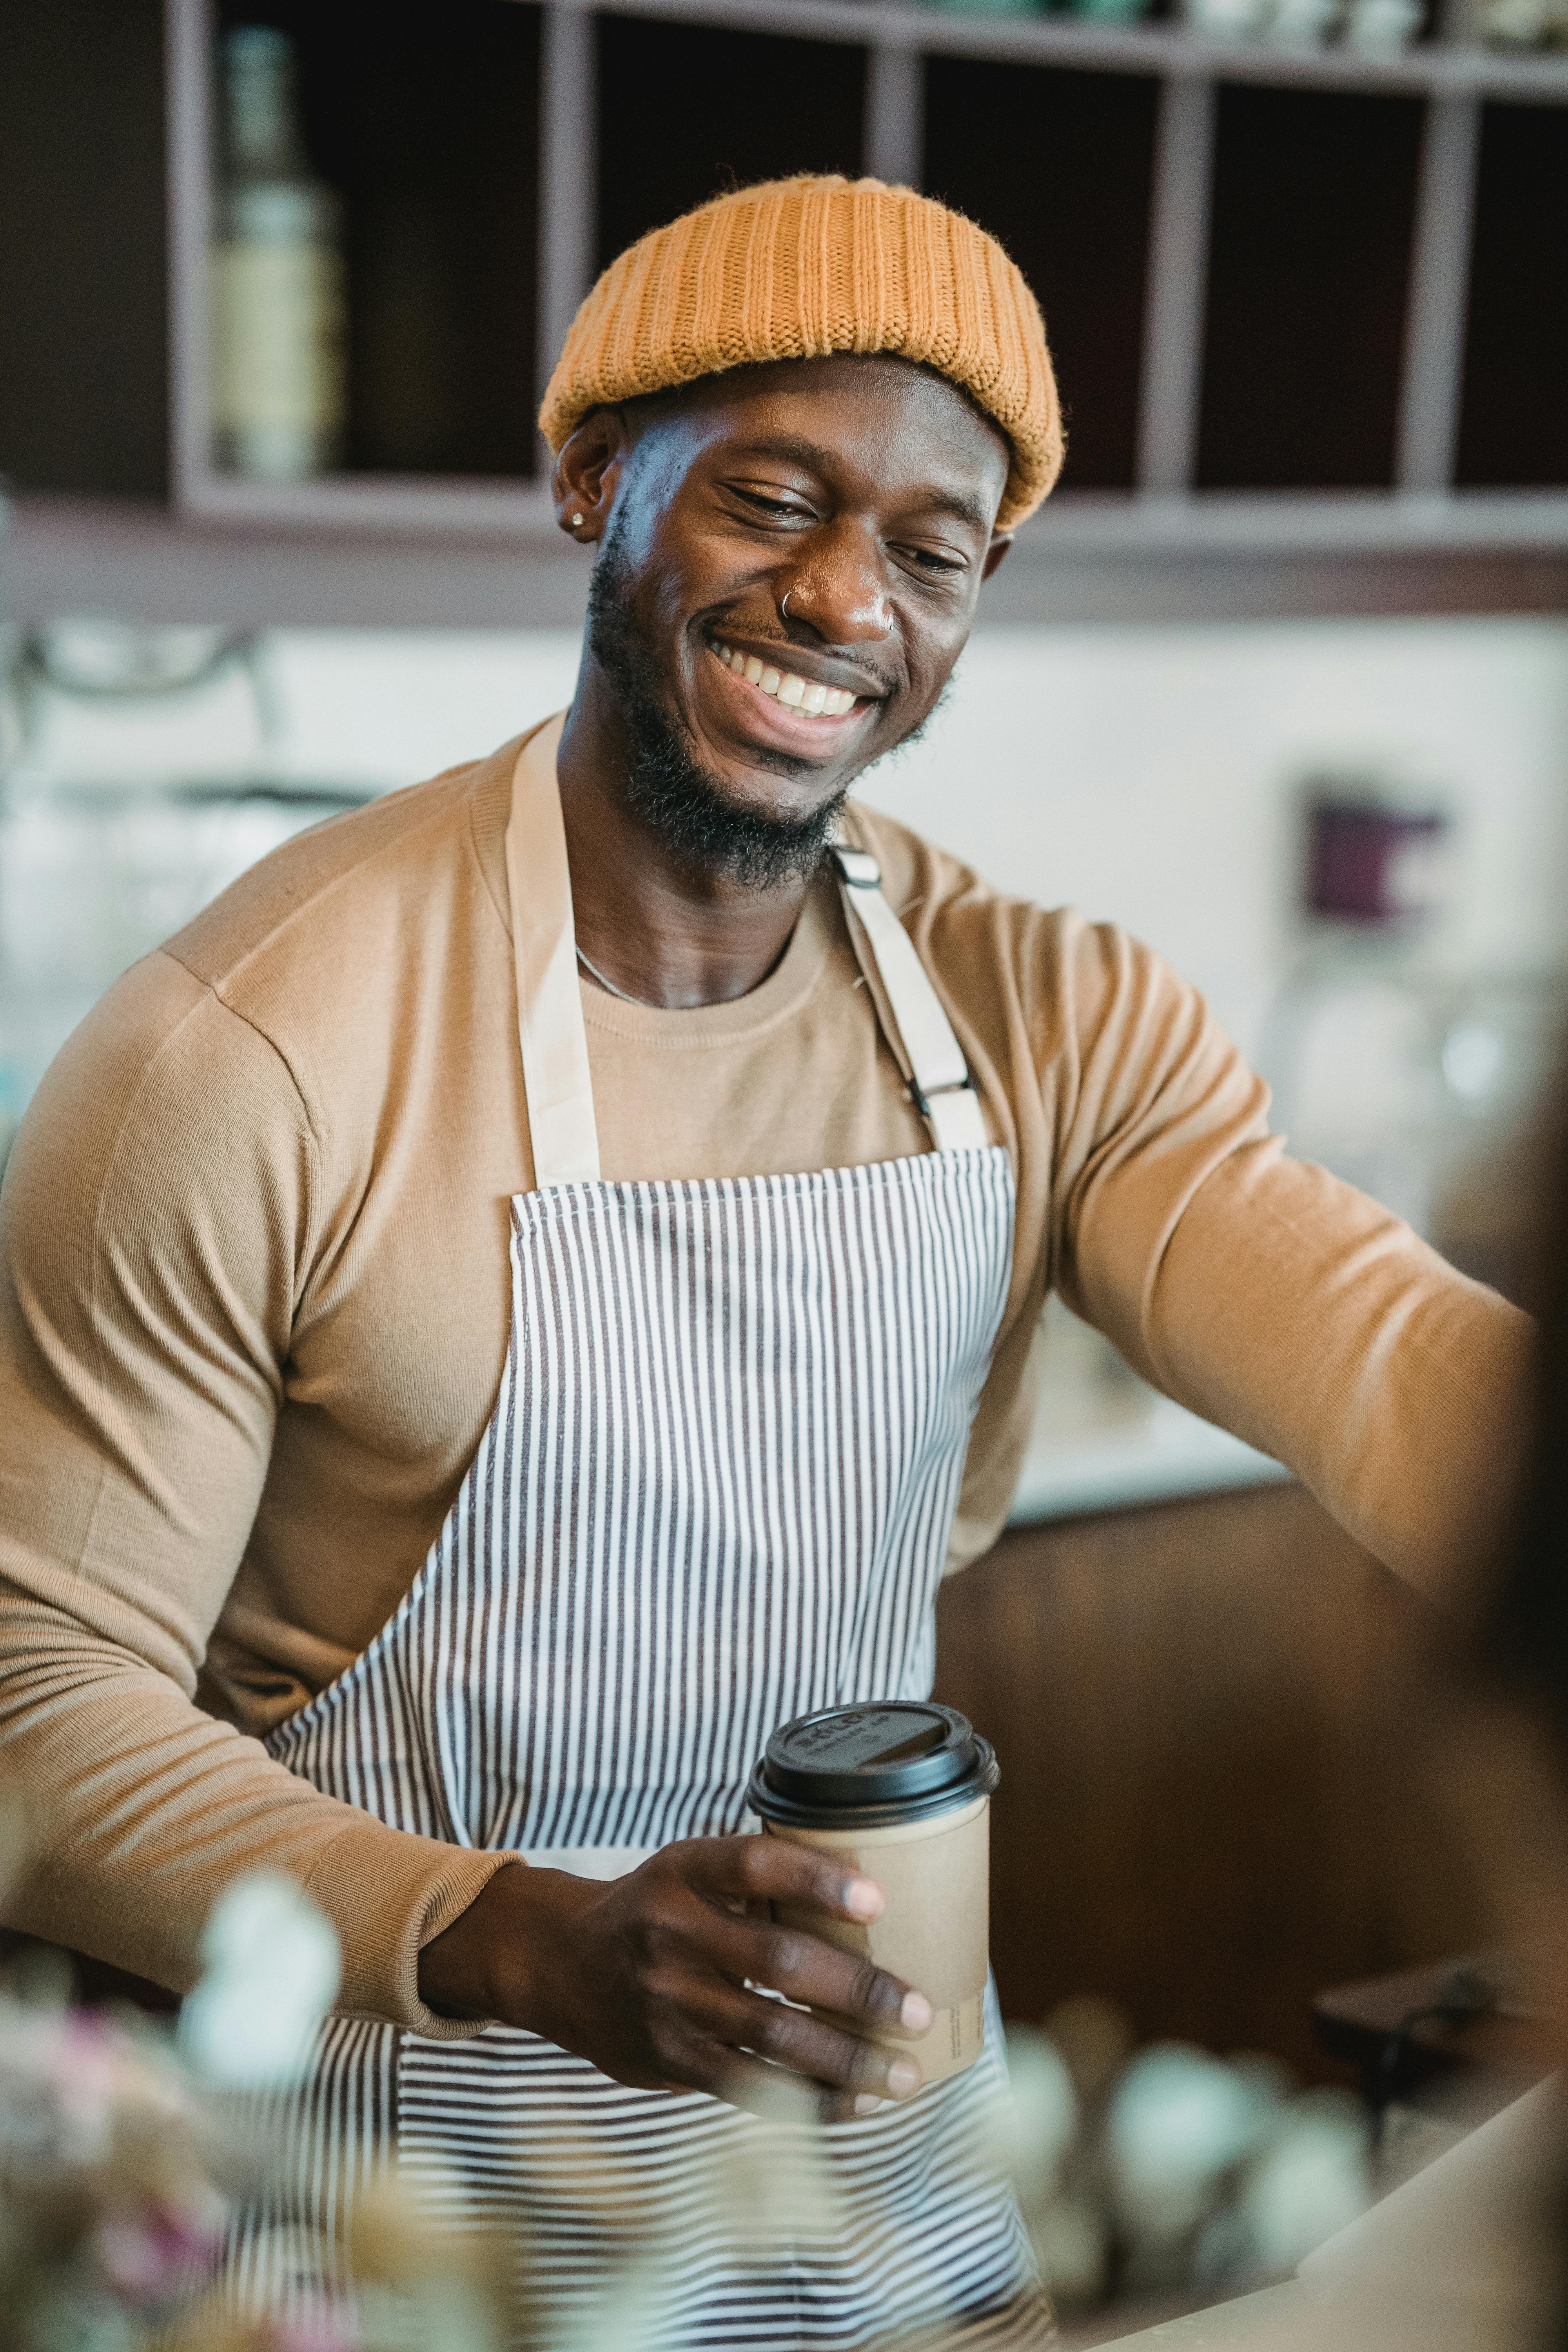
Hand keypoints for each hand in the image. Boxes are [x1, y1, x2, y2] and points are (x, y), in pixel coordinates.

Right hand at [417, 1836, 932, 2119]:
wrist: (557, 1961)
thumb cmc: (654, 1907)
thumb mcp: (689, 1869)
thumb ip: (757, 1881)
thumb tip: (872, 1898)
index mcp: (683, 1871)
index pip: (754, 1863)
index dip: (817, 1878)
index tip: (878, 1896)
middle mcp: (671, 1932)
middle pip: (777, 1961)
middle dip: (857, 1989)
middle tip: (918, 2009)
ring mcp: (667, 2001)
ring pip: (770, 2036)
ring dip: (846, 2059)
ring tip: (904, 2073)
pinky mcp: (667, 2059)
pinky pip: (749, 2085)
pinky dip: (809, 2098)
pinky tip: (857, 2102)